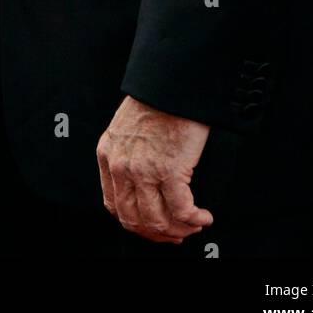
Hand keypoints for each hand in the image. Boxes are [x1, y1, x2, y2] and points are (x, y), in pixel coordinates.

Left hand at [96, 96, 213, 243]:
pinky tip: (203, 217)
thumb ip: (128, 153)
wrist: (172, 79)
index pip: (114, 205)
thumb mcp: (126, 126)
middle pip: (134, 219)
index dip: (136, 223)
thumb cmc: (157, 97)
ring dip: (178, 230)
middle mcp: (122, 166)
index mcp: (109, 154)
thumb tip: (145, 183)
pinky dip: (194, 220)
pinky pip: (181, 211)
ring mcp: (144, 171)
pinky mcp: (170, 170)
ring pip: (157, 220)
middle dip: (157, 233)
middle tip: (175, 233)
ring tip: (193, 225)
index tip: (152, 226)